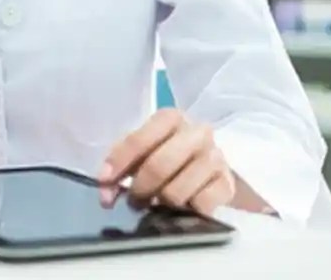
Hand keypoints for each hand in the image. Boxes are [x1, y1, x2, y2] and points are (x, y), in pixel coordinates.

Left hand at [98, 109, 235, 216]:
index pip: (139, 139)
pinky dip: (186, 211)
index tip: (104, 181)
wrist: (206, 167)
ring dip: (161, 202)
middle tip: (134, 199)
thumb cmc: (166, 154)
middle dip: (140, 187)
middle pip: (159, 165)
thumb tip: (106, 195)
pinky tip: (182, 207)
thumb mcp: (142, 151)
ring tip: (157, 202)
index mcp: (171, 118)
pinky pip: (200, 205)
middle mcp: (197, 133)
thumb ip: (120, 167)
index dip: (119, 161)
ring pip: (177, 191)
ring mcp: (216, 158)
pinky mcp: (226, 184)